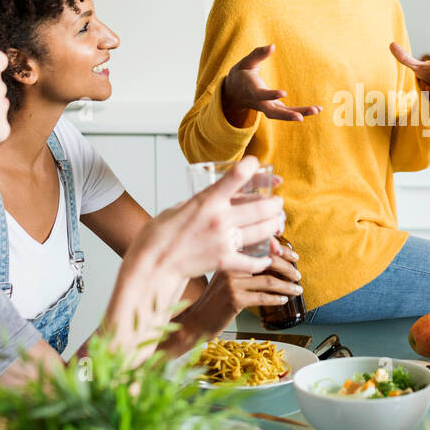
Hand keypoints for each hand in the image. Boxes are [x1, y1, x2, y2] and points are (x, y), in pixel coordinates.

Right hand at [124, 155, 283, 284]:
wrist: (152, 265)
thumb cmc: (160, 235)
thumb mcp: (179, 207)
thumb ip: (204, 201)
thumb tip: (222, 196)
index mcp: (206, 201)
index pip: (236, 177)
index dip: (251, 166)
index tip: (256, 163)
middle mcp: (219, 219)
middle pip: (261, 207)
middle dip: (275, 204)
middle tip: (278, 203)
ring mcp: (223, 241)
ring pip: (263, 231)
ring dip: (274, 226)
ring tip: (277, 223)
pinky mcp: (223, 261)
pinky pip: (252, 262)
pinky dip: (262, 260)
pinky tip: (267, 257)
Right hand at [190, 237, 301, 321]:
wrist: (196, 320)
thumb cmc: (214, 299)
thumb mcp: (226, 276)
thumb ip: (245, 267)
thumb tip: (275, 260)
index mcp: (231, 256)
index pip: (262, 247)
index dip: (282, 251)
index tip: (294, 257)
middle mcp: (231, 265)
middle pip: (269, 262)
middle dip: (288, 268)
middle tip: (298, 275)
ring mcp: (232, 282)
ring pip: (269, 281)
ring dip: (288, 286)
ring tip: (297, 290)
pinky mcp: (234, 299)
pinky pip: (263, 297)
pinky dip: (276, 299)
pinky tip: (283, 300)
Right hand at [221, 44, 321, 125]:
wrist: (234, 93)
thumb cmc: (241, 74)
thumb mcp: (246, 62)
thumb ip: (258, 54)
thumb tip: (272, 46)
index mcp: (252, 90)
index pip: (261, 95)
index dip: (271, 95)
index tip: (284, 93)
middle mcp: (260, 102)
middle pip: (273, 112)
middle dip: (287, 115)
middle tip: (300, 118)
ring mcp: (267, 107)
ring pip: (283, 114)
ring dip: (299, 113)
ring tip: (317, 110)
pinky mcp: (274, 109)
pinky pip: (288, 112)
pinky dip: (301, 112)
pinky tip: (316, 109)